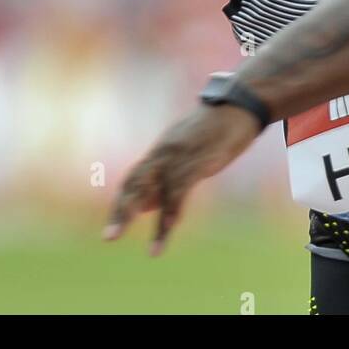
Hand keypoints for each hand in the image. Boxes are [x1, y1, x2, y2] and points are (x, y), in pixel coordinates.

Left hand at [103, 102, 262, 255]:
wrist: (238, 104)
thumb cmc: (217, 128)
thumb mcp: (189, 153)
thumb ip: (168, 177)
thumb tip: (146, 205)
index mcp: (161, 151)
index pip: (133, 179)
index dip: (121, 203)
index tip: (114, 227)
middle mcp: (163, 153)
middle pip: (134, 183)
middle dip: (121, 211)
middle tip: (109, 238)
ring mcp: (179, 156)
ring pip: (153, 189)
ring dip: (139, 216)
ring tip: (140, 244)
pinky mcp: (197, 160)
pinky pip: (180, 189)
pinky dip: (173, 209)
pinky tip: (169, 227)